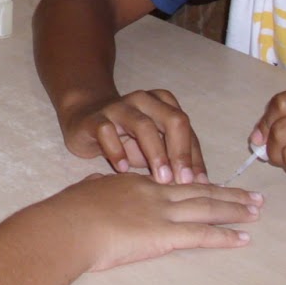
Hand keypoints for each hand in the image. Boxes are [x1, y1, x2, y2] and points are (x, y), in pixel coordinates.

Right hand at [37, 173, 260, 270]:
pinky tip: (243, 239)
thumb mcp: (86, 189)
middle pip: (200, 190)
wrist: (67, 224)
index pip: (176, 182)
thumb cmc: (69, 211)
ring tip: (256, 212)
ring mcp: (161, 212)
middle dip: (229, 194)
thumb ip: (98, 185)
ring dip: (235, 210)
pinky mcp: (164, 234)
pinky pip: (202, 235)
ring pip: (207, 208)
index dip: (200, 183)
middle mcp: (155, 192)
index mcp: (137, 182)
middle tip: (253, 196)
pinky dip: (225, 236)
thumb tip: (97, 181)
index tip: (217, 186)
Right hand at [61, 88, 205, 184]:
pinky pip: (108, 132)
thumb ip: (174, 157)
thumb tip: (200, 185)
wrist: (85, 118)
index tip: (200, 183)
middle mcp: (144, 100)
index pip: (187, 130)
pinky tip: (122, 170)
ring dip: (156, 154)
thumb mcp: (155, 145)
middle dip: (181, 152)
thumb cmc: (127, 137)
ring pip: (143, 125)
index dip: (195, 156)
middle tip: (183, 180)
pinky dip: (117, 151)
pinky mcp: (95, 118)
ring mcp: (119, 107)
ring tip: (160, 179)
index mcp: (164, 102)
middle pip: (173, 120)